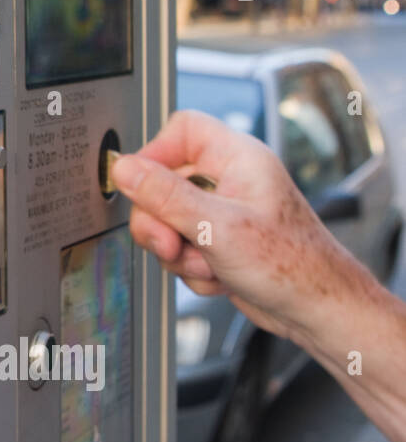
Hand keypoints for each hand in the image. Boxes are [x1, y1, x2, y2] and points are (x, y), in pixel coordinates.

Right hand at [110, 110, 372, 346]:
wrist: (316, 310)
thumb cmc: (291, 265)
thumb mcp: (216, 227)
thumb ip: (164, 195)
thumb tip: (124, 168)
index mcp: (238, 158)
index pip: (181, 131)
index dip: (154, 154)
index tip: (140, 185)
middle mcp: (230, 179)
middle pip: (163, 182)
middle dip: (161, 222)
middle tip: (171, 243)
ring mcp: (222, 211)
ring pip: (167, 220)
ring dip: (178, 251)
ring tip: (207, 265)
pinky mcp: (217, 240)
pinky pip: (181, 246)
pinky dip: (191, 267)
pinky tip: (217, 275)